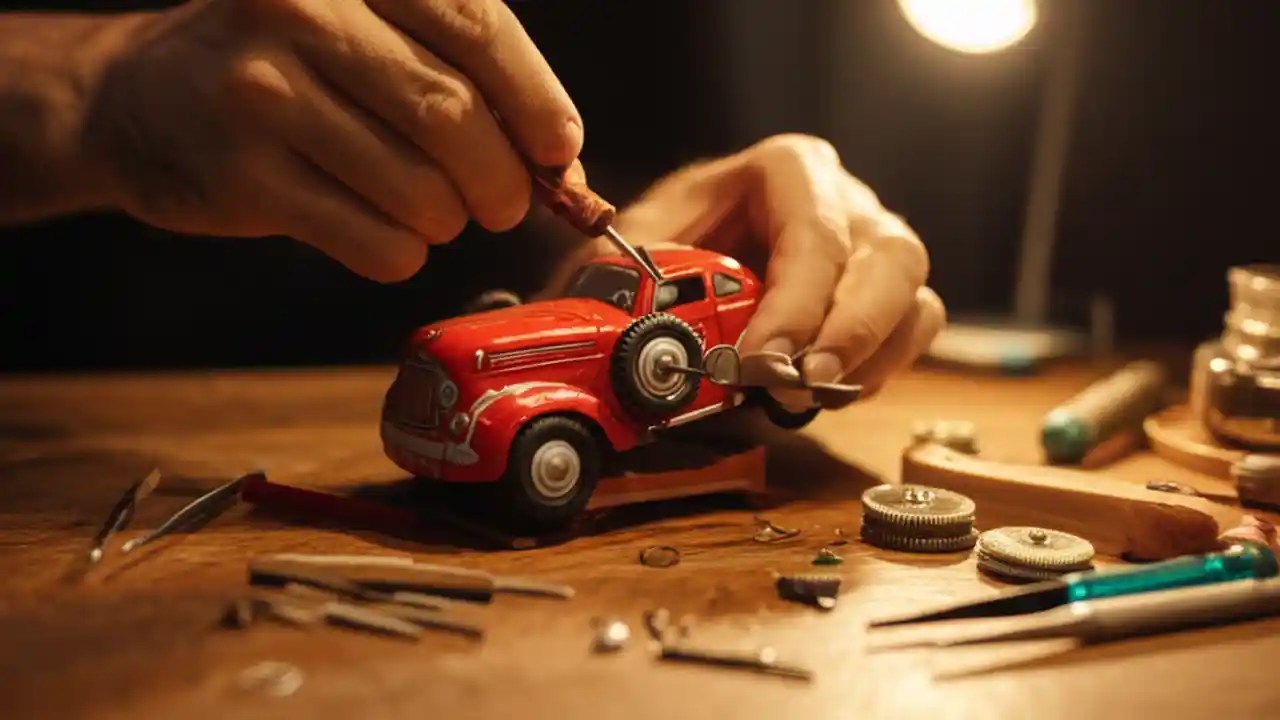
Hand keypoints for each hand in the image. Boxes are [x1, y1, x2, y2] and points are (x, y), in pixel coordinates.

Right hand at [83, 0, 580, 281]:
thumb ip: (456, 73)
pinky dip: (403, 252)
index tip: (559, 149)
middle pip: (453, 115)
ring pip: (419, 189)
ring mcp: (263, 93)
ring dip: (448, 220)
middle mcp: (300, 10)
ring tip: (435, 212)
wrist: (136, 99)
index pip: (477, 26)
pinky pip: (375, 241)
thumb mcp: (361, 33)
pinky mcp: (242, 175)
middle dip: (502, 179)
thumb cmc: (283, 68)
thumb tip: (558, 161)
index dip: (536, 101)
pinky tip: (385, 233)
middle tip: (504, 203)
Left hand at [612, 134, 944, 400]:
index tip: (758, 362)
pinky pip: (913, 329)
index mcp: (787, 170)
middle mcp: (844, 199)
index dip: (794, 303)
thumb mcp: (633, 249)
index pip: (814, 231)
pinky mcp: (883, 294)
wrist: (672, 262)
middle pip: (890, 256)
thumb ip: (642, 280)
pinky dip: (878, 369)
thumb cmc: (659, 247)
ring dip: (869, 357)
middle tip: (802, 385)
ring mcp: (872, 245)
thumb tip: (649, 334)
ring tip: (810, 397)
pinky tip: (827, 391)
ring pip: (912, 296)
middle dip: (850, 331)